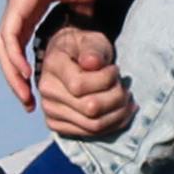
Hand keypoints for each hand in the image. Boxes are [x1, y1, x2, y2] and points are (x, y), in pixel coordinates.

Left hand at [0, 0, 107, 104]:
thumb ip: (80, 20)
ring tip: (24, 94)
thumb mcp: (84, 1)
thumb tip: (87, 43)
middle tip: (27, 103)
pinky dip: (14, 54)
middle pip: (7, 51)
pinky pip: (11, 31)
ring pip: (4, 45)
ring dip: (11, 73)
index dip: (24, 71)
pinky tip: (24, 71)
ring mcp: (17, 1)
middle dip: (14, 80)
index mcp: (32, 9)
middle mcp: (19, 7)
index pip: (19, 47)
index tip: (36, 94)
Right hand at [35, 24, 134, 140]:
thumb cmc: (84, 48)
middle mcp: (47, 91)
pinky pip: (91, 134)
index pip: (80, 86)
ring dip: (118, 113)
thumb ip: (93, 49)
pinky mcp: (58, 125)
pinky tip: (121, 110)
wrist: (70, 58)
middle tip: (123, 86)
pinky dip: (113, 124)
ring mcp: (50, 111)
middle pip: (90, 109)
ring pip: (94, 125)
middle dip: (116, 97)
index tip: (114, 69)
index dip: (106, 80)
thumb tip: (92, 63)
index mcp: (53, 65)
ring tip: (126, 98)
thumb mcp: (92, 40)